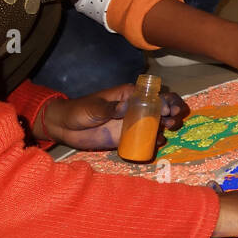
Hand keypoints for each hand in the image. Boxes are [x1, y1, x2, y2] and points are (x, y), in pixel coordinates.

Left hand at [40, 84, 188, 150]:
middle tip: (172, 123)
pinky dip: (155, 141)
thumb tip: (126, 108)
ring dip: (167, 128)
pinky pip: (147, 139)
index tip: (170, 110)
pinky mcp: (129, 138)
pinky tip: (157, 143)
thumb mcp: (94, 108)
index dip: (168, 100)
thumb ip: (110, 108)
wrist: (64, 127)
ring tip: (165, 134)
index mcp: (131, 95)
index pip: (155, 94)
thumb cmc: (79, 110)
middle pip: (163, 108)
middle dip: (173, 114)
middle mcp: (137, 108)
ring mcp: (134, 123)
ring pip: (158, 124)